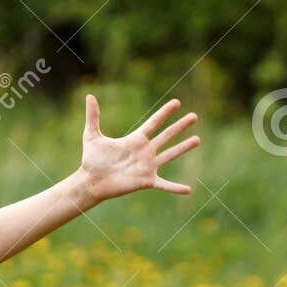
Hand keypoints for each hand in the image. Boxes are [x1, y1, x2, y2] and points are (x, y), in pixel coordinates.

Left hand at [79, 94, 199, 202]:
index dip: (165, 113)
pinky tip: (188, 189)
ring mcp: (147, 166)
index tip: (177, 102)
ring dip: (184, 148)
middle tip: (194, 116)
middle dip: (180, 126)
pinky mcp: (146, 181)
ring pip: (170, 155)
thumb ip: (93, 116)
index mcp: (135, 139)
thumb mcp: (92, 136)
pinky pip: (164, 185)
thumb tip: (89, 96)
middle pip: (166, 135)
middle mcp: (144, 151)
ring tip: (197, 140)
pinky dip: (175, 188)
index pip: (153, 123)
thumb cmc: (91, 160)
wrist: (90, 181)